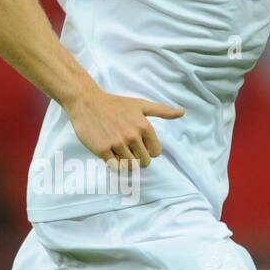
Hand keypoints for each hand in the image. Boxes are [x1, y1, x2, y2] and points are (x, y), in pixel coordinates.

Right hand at [66, 89, 183, 166]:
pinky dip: (114, 164)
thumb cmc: (115, 104)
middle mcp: (132, 135)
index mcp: (144, 126)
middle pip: (144, 162)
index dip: (149, 151)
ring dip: (126, 163)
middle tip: (128, 150)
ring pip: (130, 166)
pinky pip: (115, 167)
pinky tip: (110, 154)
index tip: (139, 145)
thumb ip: (162, 111)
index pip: (156, 152)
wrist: (87, 102)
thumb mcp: (140, 104)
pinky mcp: (102, 150)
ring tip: (119, 152)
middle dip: (138, 159)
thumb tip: (182, 112)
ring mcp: (117, 143)